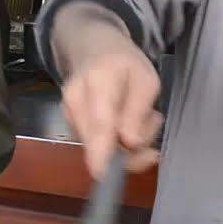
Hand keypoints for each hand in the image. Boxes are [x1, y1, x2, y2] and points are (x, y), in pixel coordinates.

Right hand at [61, 39, 162, 180]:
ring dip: (125, 144)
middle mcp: (75, 100)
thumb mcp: (146, 79)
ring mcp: (68, 113)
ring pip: (97, 148)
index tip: (108, 176)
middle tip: (154, 125)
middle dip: (130, 149)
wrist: (92, 47)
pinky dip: (114, 141)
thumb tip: (129, 143)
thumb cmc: (125, 62)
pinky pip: (95, 143)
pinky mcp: (69, 123)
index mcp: (99, 82)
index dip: (103, 155)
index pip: (100, 124)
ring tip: (141, 117)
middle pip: (98, 143)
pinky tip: (124, 121)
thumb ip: (138, 111)